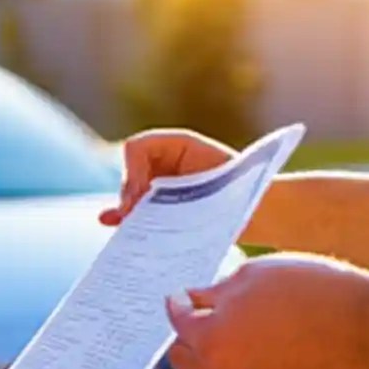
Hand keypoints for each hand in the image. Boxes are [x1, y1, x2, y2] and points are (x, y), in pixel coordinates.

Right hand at [99, 129, 237, 225]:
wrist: (259, 210)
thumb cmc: (240, 188)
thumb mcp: (210, 176)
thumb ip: (173, 183)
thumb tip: (136, 202)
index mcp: (175, 144)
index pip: (135, 148)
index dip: (131, 171)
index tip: (140, 195)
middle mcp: (163, 160)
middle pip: (129, 172)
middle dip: (128, 194)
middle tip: (133, 216)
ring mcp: (160, 183)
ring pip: (130, 193)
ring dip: (125, 208)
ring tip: (125, 224)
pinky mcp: (161, 206)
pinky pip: (134, 208)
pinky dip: (122, 214)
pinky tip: (109, 220)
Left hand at [166, 253, 368, 368]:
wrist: (367, 330)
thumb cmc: (311, 292)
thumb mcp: (253, 275)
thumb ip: (215, 292)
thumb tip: (196, 299)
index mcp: (210, 339)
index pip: (177, 321)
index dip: (180, 301)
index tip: (185, 294)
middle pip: (184, 357)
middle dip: (188, 334)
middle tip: (202, 312)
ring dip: (213, 352)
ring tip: (234, 326)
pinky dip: (240, 365)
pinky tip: (261, 344)